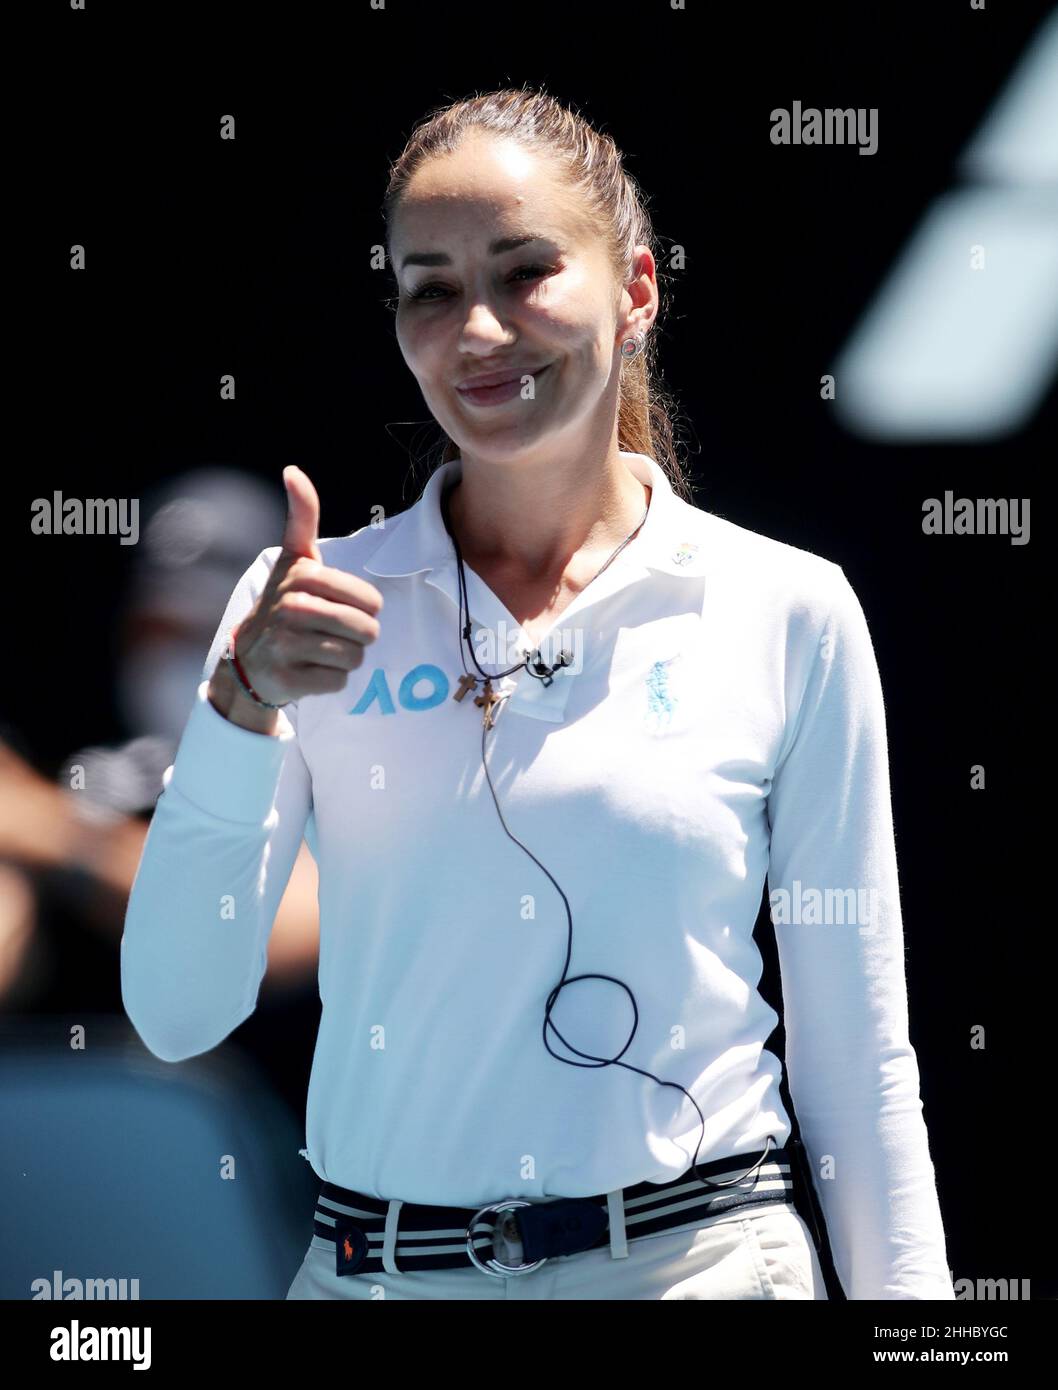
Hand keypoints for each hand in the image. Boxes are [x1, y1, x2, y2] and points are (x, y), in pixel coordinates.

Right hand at [228, 467, 383, 706]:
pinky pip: (339, 682)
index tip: (336, 607)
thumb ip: (302, 517)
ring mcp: (287, 645)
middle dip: (357, 637)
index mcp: (303, 576)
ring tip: (318, 650)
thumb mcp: (294, 559)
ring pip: (356, 658)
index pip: (372, 601)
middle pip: (367, 631)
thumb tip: (292, 470)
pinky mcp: (288, 679)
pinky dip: (330, 680)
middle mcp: (292, 608)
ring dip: (344, 659)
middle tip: (329, 633)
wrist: (248, 659)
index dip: (364, 609)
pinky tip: (308, 670)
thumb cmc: (284, 603)